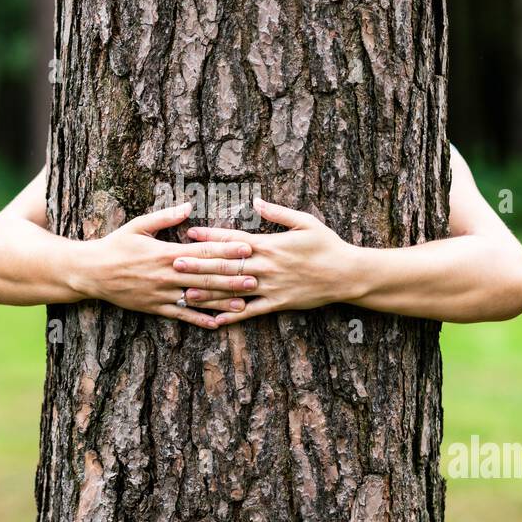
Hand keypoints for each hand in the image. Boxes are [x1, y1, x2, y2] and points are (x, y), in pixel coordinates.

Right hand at [75, 202, 256, 329]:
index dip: (226, 250)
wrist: (91, 272)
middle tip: (256, 278)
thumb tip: (190, 206)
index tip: (247, 248)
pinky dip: (200, 320)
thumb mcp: (138, 225)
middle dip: (232, 278)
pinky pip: (182, 316)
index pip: (202, 252)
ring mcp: (161, 294)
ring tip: (244, 303)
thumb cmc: (116, 245)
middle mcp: (167, 275)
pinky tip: (217, 323)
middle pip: (205, 277)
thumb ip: (166, 217)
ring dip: (222, 302)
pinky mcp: (155, 308)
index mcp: (165, 253)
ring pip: (197, 299)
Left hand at [176, 196, 355, 325]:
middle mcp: (266, 266)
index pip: (234, 239)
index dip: (210, 236)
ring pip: (234, 290)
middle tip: (174, 263)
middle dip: (199, 264)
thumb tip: (255, 201)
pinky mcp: (278, 303)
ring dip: (208, 292)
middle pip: (226, 265)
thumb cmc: (327, 245)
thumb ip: (278, 213)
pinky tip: (215, 319)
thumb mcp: (305, 222)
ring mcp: (271, 287)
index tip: (190, 233)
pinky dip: (233, 315)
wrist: (347, 274)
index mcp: (270, 244)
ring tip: (185, 293)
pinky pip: (251, 311)